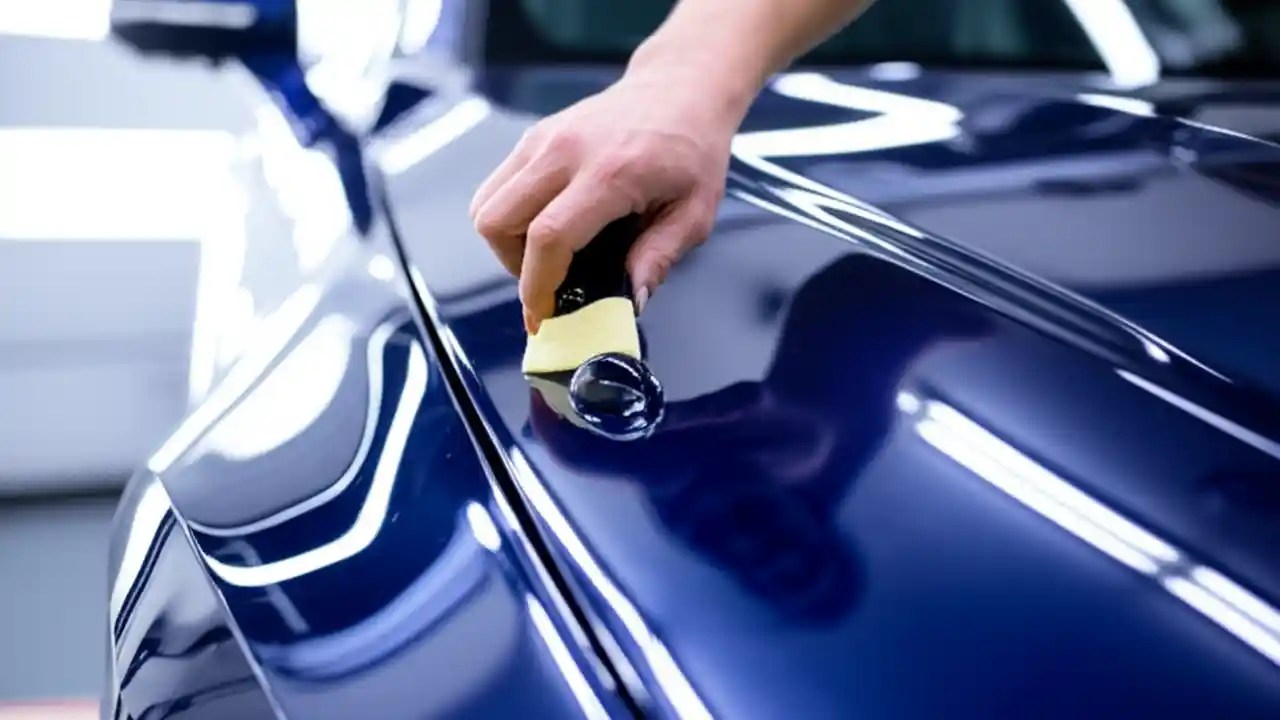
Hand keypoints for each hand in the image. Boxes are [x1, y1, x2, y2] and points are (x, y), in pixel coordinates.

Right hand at [470, 70, 742, 332]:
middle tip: (549, 283)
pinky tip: (546, 227)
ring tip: (547, 257)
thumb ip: (659, 258)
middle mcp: (565, 151)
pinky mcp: (533, 137)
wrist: (681, 88)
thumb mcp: (695, 213)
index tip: (543, 316)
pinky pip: (497, 187)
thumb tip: (631, 302)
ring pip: (486, 205)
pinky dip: (510, 217)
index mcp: (610, 172)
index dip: (537, 286)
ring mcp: (542, 139)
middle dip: (515, 268)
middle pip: (497, 222)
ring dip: (507, 244)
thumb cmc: (692, 148)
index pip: (549, 236)